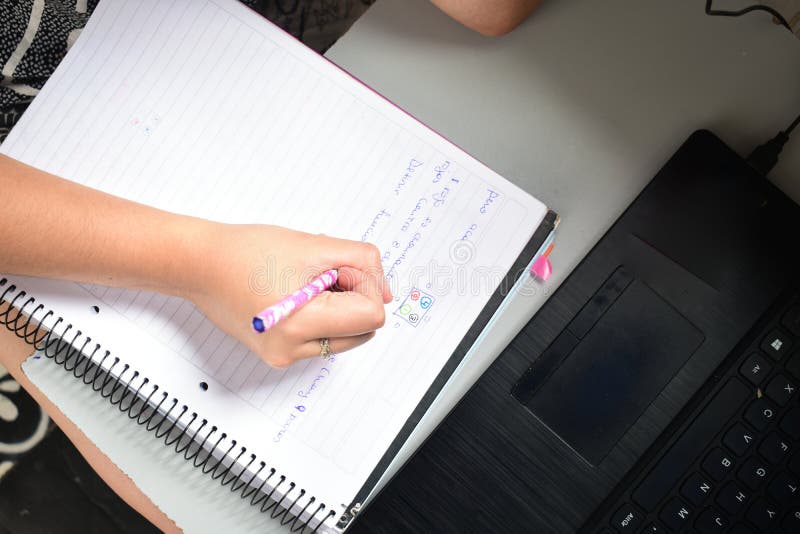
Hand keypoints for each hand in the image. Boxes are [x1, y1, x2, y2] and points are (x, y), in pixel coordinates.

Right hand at [180, 222, 390, 367]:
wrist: (199, 264)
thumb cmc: (246, 252)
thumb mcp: (316, 245)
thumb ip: (364, 263)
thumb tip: (387, 293)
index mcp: (301, 325)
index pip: (371, 315)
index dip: (364, 285)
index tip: (338, 268)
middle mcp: (292, 351)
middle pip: (363, 329)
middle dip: (354, 297)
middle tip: (322, 273)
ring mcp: (284, 356)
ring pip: (345, 335)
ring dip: (339, 307)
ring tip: (307, 282)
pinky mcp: (279, 353)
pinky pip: (322, 337)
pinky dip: (322, 315)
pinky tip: (297, 293)